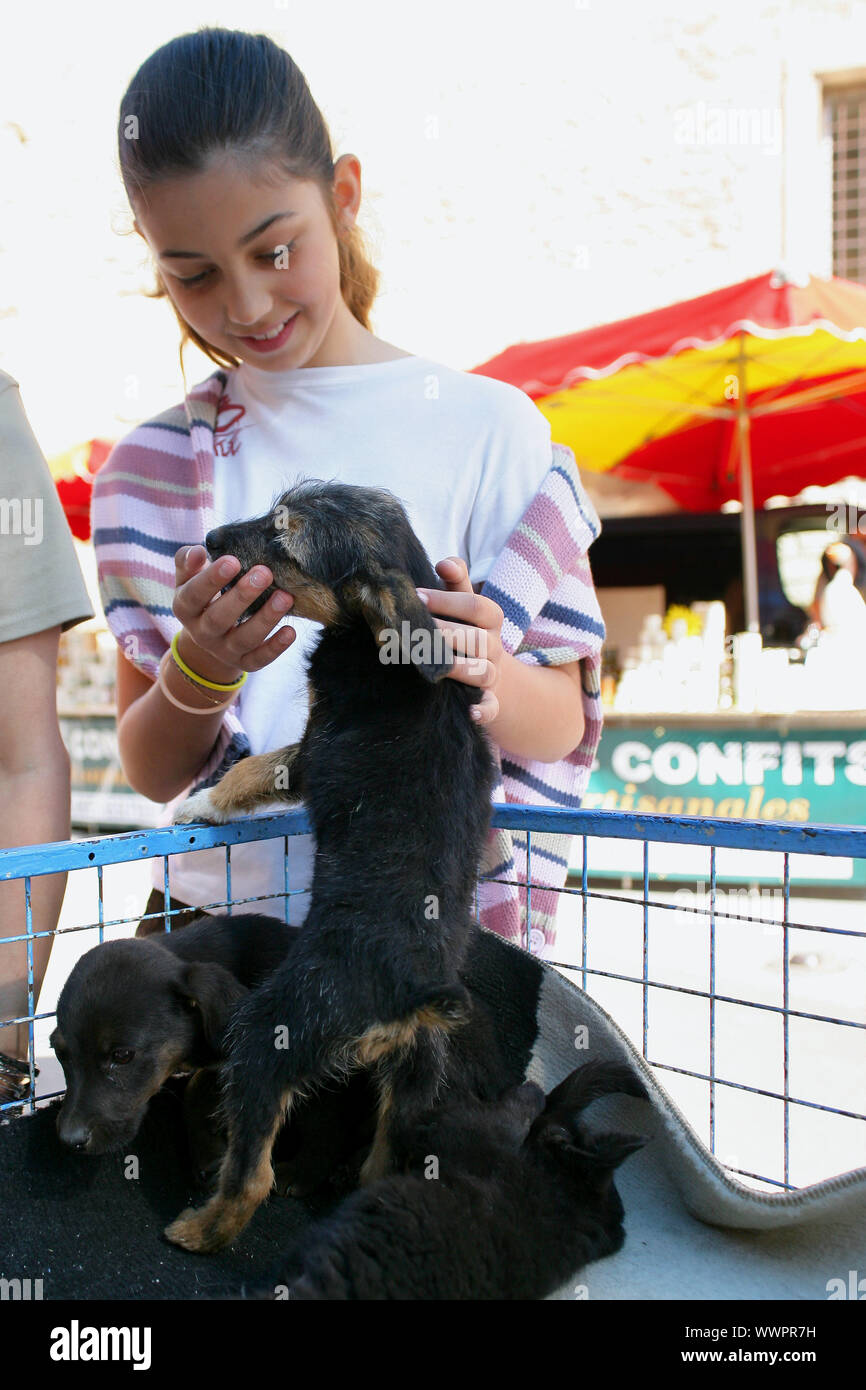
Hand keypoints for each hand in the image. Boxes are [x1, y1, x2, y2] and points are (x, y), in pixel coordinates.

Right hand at [171, 545, 295, 680]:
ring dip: (265, 619)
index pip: (195, 595)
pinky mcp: (244, 663)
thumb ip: (188, 561)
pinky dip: (276, 647)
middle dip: (243, 596)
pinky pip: (259, 659)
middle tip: (264, 573)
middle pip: (219, 618)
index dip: (212, 579)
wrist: (208, 636)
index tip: (233, 560)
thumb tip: (198, 551)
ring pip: (244, 639)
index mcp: (185, 608)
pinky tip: (290, 631)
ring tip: (285, 597)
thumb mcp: (189, 578)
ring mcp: (223, 650)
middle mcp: (202, 633)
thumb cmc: (204, 595)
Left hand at [417, 557, 502, 725]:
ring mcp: (492, 675)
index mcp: (490, 619)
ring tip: (433, 665)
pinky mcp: (489, 701)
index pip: (476, 606)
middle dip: (444, 633)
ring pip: (482, 672)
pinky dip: (483, 710)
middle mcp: (494, 646)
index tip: (414, 596)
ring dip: (458, 668)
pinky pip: (491, 708)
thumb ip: (456, 581)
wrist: (488, 670)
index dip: (446, 601)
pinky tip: (470, 712)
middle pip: (476, 639)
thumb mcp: (463, 604)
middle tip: (412, 630)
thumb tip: (444, 563)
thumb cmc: (464, 629)